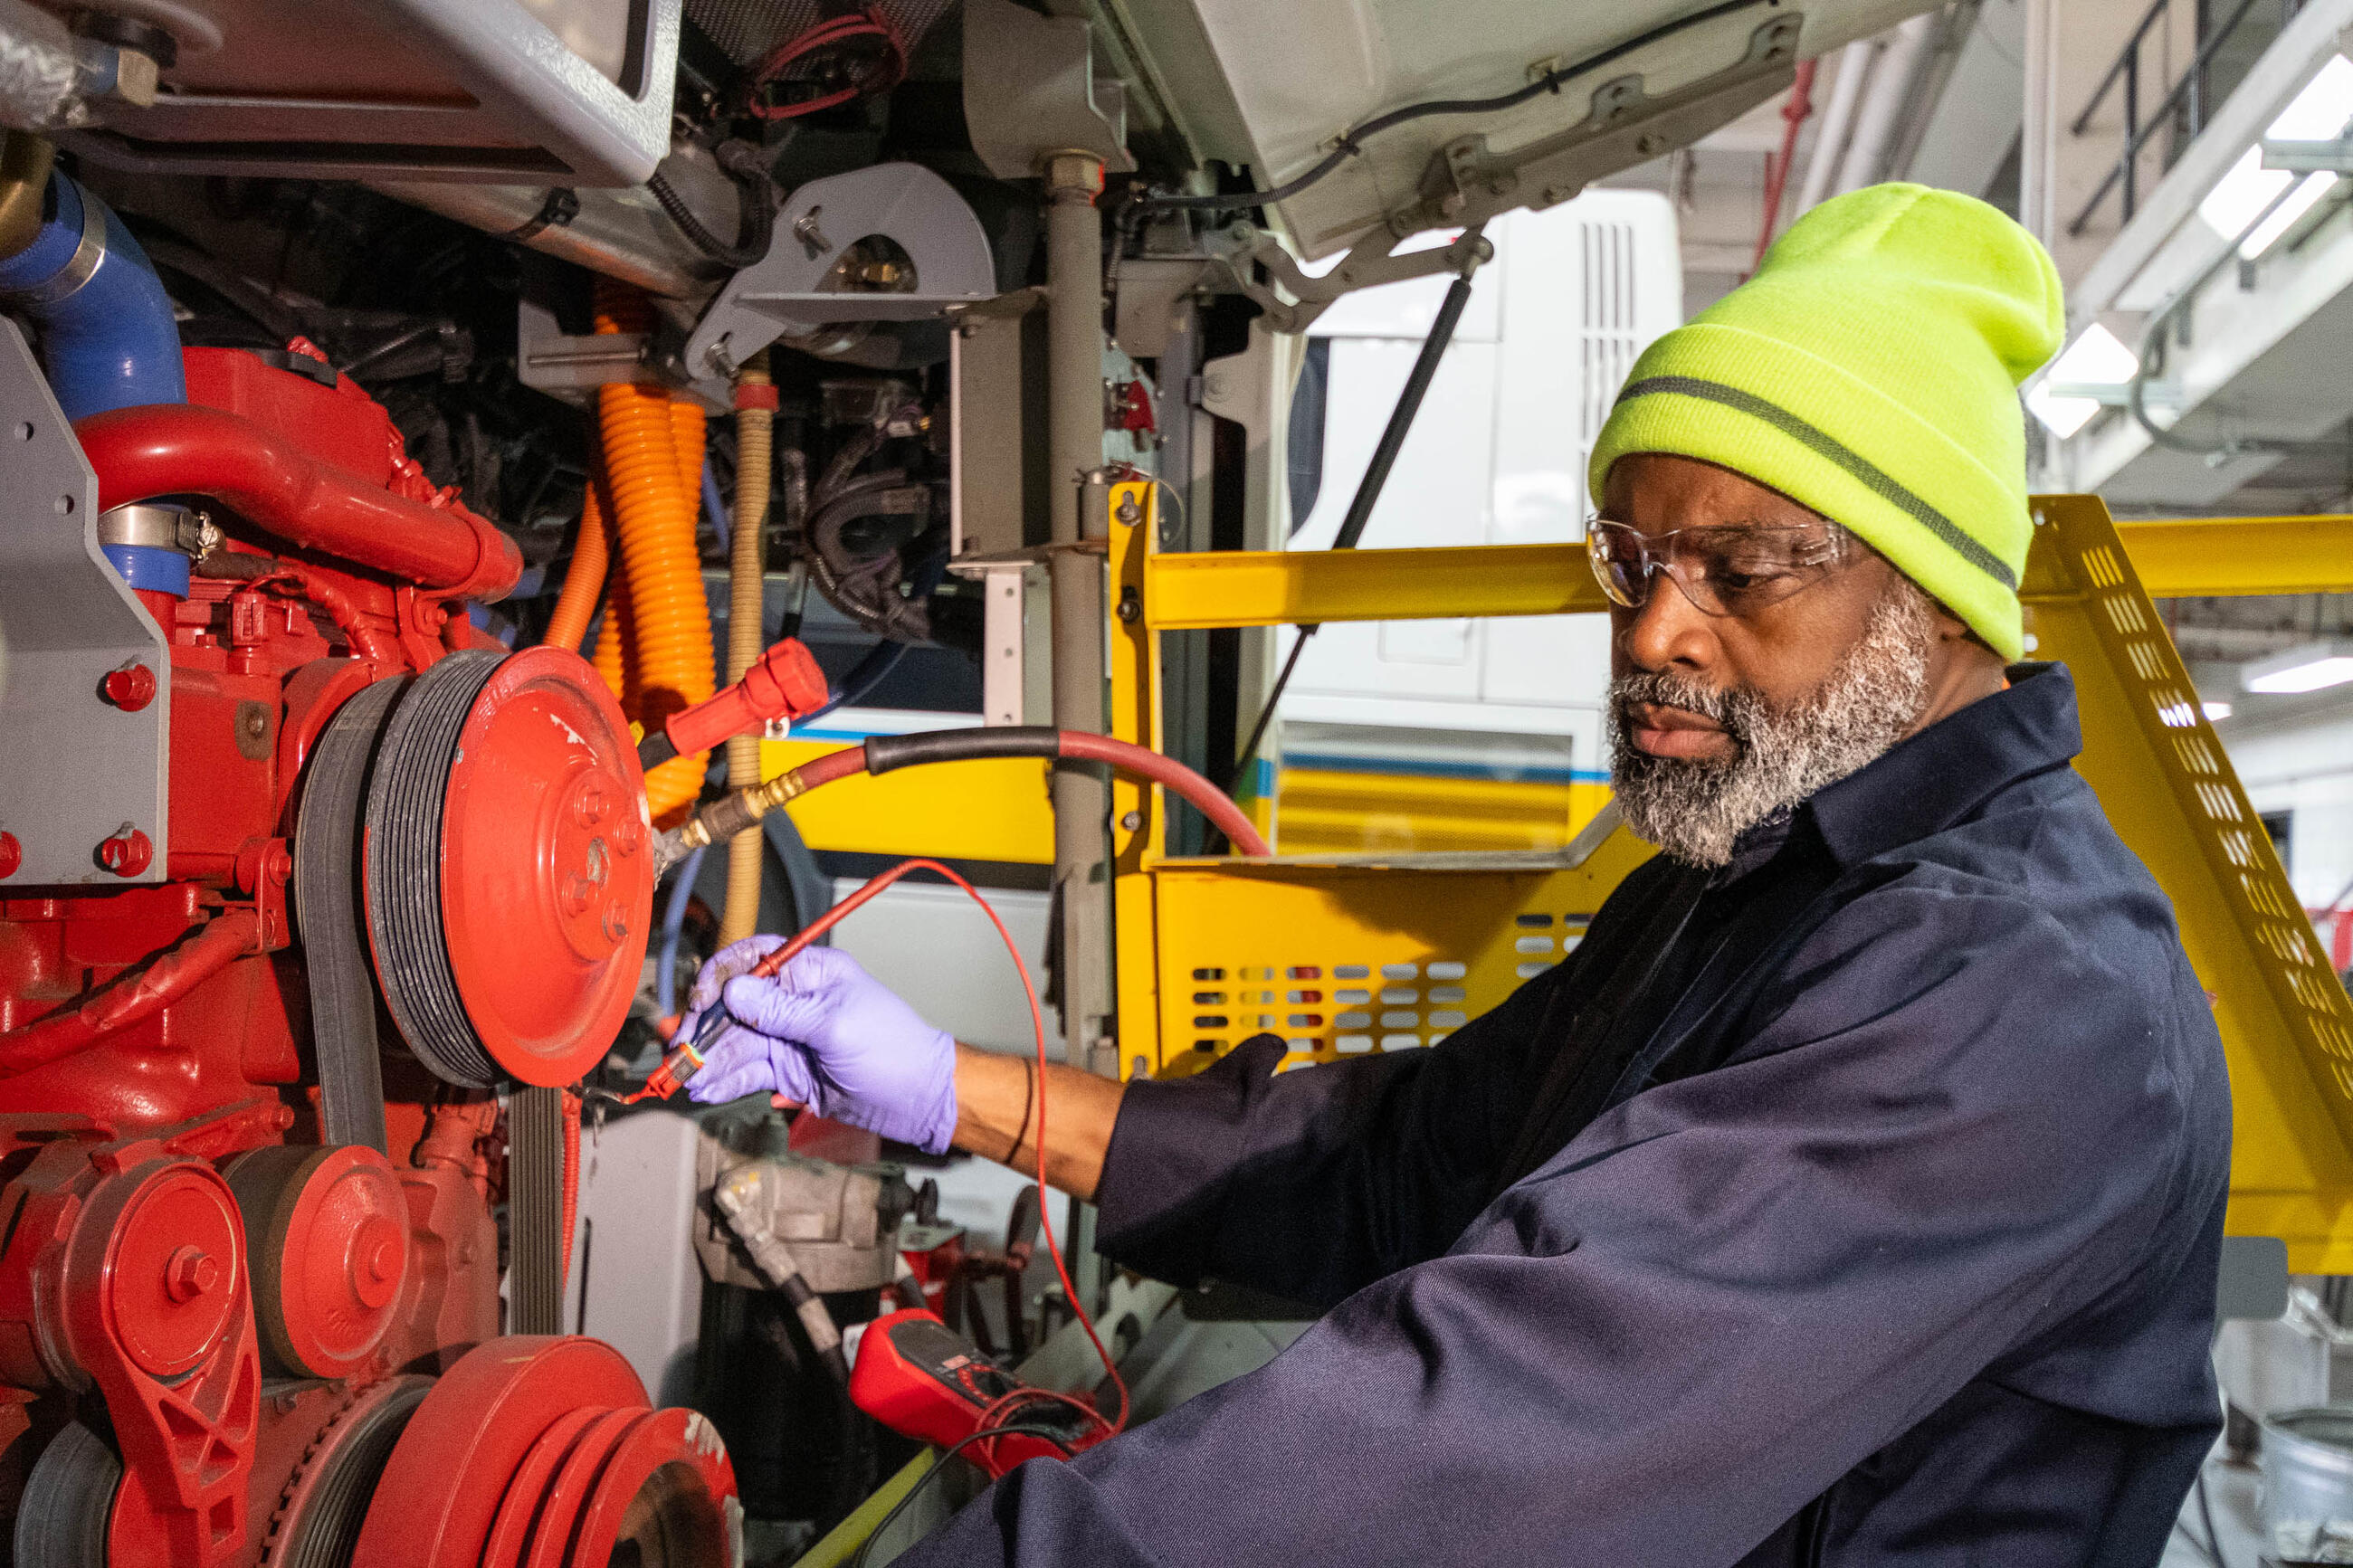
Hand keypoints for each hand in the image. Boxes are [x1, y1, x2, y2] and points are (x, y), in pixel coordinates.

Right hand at [681, 937, 957, 1153]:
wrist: (918, 1098)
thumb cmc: (894, 1049)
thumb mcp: (835, 1025)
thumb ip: (782, 1011)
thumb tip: (735, 991)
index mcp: (811, 973)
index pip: (753, 959)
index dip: (720, 976)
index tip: (701, 1001)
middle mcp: (795, 1001)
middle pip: (734, 1006)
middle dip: (704, 1029)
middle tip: (680, 1053)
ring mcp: (789, 1037)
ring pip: (736, 1043)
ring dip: (709, 1061)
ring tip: (688, 1080)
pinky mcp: (788, 1070)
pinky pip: (748, 1071)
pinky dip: (726, 1080)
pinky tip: (707, 1090)